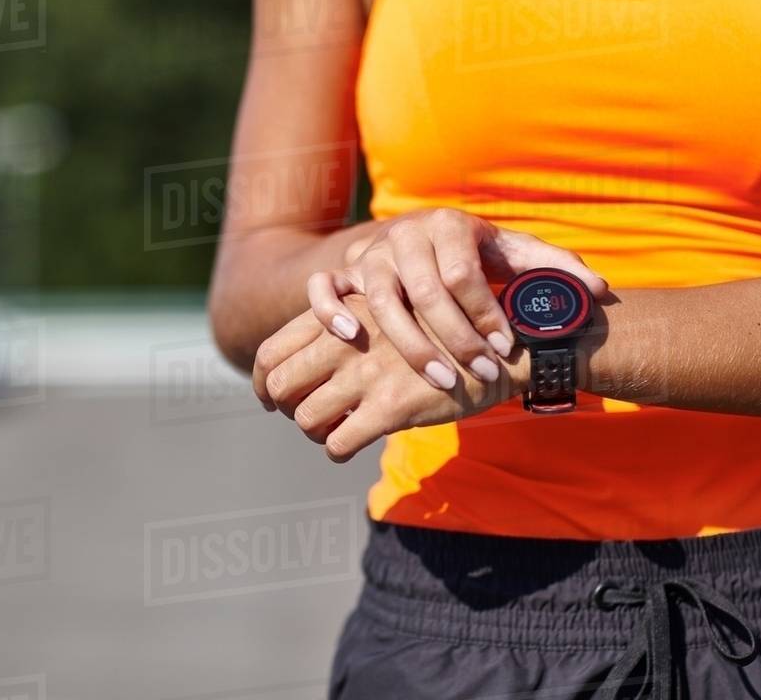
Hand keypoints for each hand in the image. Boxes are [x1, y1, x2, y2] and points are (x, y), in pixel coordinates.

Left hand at [253, 295, 528, 461]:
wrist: (498, 343)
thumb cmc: (439, 328)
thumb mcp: (386, 310)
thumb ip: (343, 327)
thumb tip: (305, 361)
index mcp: (340, 314)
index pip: (270, 351)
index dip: (261, 381)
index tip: (270, 398)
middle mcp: (346, 340)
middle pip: (278, 385)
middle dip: (286, 408)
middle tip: (305, 417)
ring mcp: (366, 374)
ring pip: (304, 419)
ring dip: (315, 432)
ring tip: (335, 431)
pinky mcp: (390, 408)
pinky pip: (338, 443)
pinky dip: (338, 450)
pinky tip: (352, 447)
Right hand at [308, 208, 605, 389]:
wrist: (415, 237)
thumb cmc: (471, 253)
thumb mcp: (510, 253)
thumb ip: (552, 268)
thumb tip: (599, 290)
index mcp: (448, 226)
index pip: (464, 273)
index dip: (485, 314)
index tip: (505, 349)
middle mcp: (404, 236)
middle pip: (425, 291)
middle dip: (456, 339)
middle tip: (481, 376)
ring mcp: (369, 253)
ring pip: (380, 299)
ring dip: (410, 344)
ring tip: (443, 382)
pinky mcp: (343, 270)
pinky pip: (324, 288)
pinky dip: (332, 311)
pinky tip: (352, 339)